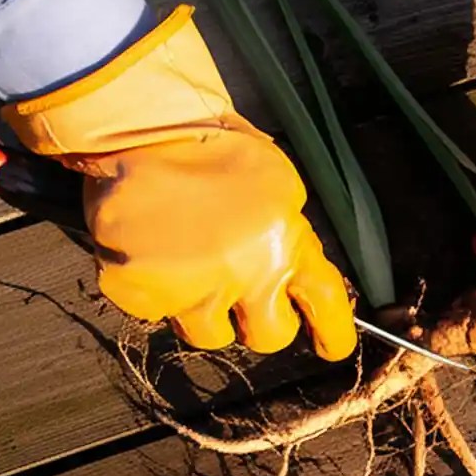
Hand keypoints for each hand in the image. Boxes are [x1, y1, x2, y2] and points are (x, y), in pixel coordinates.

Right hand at [0, 5, 356, 359]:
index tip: (332, 347)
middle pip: (269, 337)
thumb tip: (294, 280)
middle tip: (240, 289)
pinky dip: (156, 291)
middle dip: (258, 320)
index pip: (325, 302)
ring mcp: (191, 291)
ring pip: (209, 334)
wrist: (142, 128)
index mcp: (285, 242)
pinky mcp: (143, 295)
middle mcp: (246, 275)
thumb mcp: (274, 184)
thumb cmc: (211, 145)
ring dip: (204, 308)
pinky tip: (152, 252)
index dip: (333, 333)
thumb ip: (289, 236)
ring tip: (188, 261)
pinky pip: (158, 313)